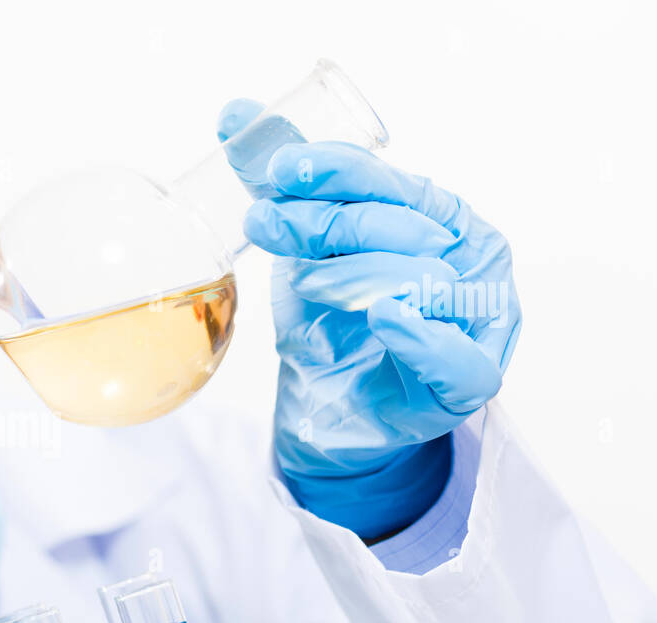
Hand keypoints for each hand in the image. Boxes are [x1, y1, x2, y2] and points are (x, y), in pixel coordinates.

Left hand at [217, 101, 521, 538]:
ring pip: (422, 282)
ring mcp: (480, 319)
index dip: (337, 169)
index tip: (279, 169)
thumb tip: (234, 114)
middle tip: (264, 223)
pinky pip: (457, 358)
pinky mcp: (472, 380)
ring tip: (306, 287)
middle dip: (327, 222)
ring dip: (355, 278)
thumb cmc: (333, 328)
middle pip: (401, 227)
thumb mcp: (303, 250)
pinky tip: (385, 320)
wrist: (334, 415)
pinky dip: (420, 337)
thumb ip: (282, 186)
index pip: (391, 181)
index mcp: (440, 217)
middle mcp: (471, 259)